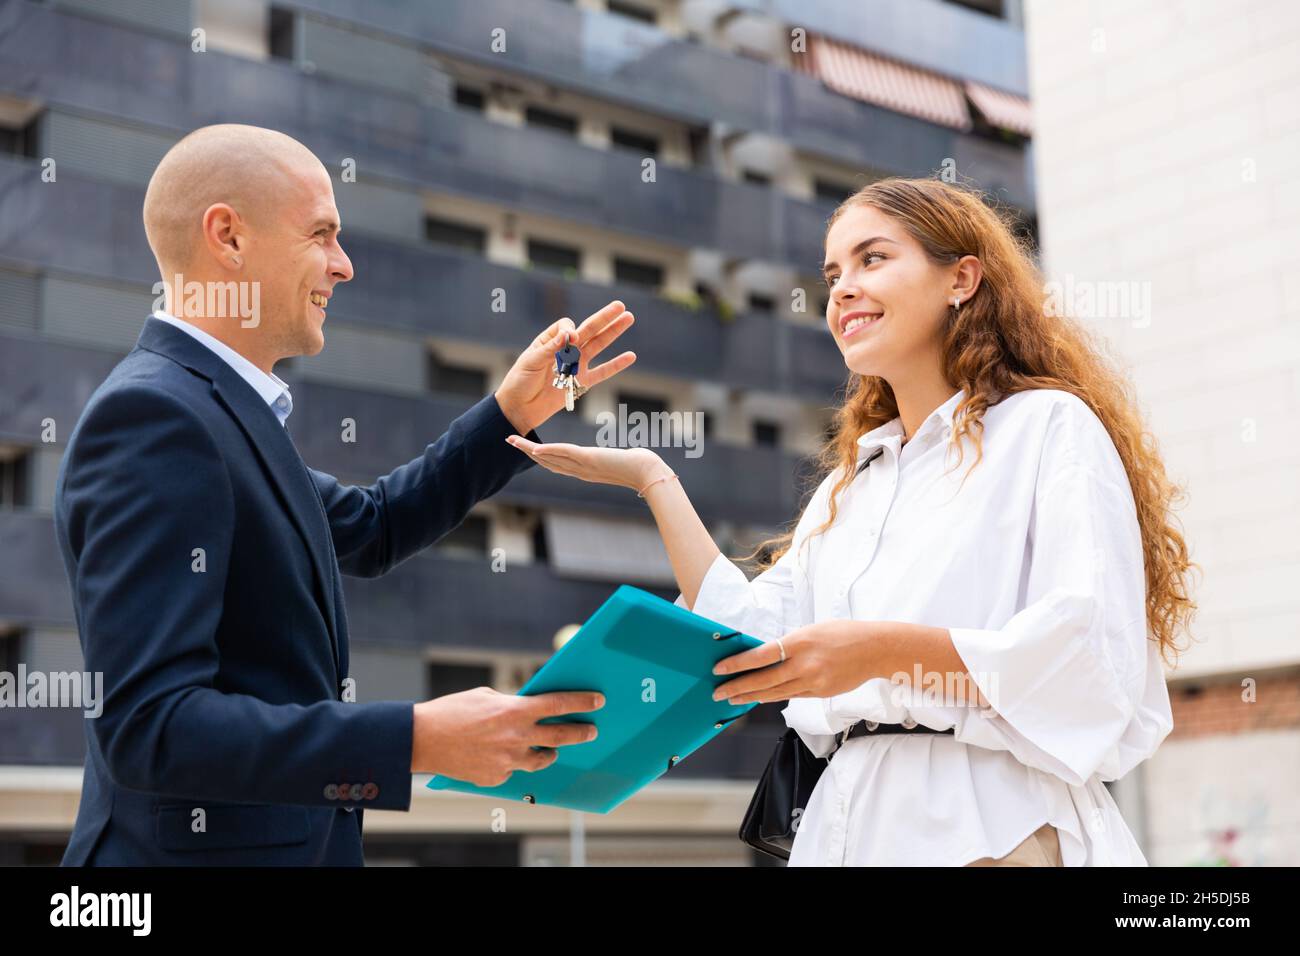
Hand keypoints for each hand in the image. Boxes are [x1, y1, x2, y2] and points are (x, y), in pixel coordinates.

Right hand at [411, 687, 604, 785]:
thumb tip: (528, 708)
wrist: (422, 740)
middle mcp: (516, 737)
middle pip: (560, 736)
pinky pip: (513, 770)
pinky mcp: (496, 778)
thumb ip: (511, 704)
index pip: (559, 704)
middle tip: (591, 731)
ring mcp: (508, 761)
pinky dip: (512, 762)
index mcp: (515, 711)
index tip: (598, 700)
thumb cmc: (452, 712)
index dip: (581, 701)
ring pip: (541, 759)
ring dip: (548, 752)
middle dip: (580, 733)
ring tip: (550, 748)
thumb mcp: (485, 697)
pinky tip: (500, 756)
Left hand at [494, 300, 635, 433]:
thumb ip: (551, 349)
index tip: (572, 338)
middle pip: (588, 329)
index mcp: (550, 340)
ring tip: (628, 318)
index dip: (571, 331)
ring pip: (598, 345)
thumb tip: (571, 334)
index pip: (566, 327)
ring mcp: (576, 365)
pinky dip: (616, 365)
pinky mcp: (582, 382)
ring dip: (613, 332)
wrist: (520, 408)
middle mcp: (566, 350)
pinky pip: (602, 372)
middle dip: (604, 317)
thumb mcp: (531, 361)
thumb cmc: (520, 381)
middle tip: (620, 306)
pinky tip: (630, 356)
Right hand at [504, 435, 667, 491]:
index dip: (539, 457)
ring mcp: (584, 466)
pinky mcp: (591, 459)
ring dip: (530, 450)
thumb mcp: (621, 460)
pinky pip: (565, 454)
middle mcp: (580, 471)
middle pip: (547, 462)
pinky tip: (536, 448)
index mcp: (585, 471)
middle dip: (526, 452)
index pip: (557, 464)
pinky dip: (550, 450)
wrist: (650, 474)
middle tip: (509, 441)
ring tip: (513, 441)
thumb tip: (623, 454)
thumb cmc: (641, 467)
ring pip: (551, 458)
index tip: (526, 448)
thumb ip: (615, 458)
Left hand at [710, 620, 881, 703]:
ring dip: (751, 697)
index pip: (761, 656)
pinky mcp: (820, 693)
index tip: (719, 669)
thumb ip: (789, 645)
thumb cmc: (842, 634)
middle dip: (737, 688)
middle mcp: (805, 664)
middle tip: (717, 693)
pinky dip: (773, 697)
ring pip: (775, 693)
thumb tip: (764, 658)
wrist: (875, 649)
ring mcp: (814, 682)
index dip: (737, 664)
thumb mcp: (811, 631)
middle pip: (763, 680)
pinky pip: (791, 696)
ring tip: (732, 699)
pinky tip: (759, 698)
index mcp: (800, 642)